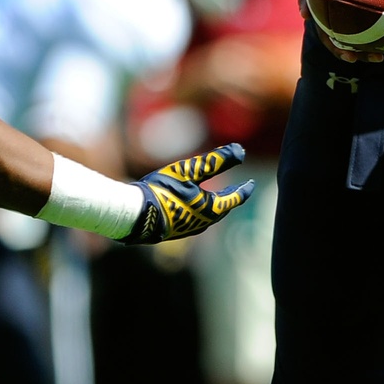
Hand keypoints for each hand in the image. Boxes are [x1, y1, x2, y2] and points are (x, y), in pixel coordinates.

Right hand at [122, 143, 254, 243]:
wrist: (132, 215)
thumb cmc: (162, 191)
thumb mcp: (189, 171)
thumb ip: (216, 161)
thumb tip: (241, 150)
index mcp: (210, 209)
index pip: (234, 198)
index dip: (244, 189)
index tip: (251, 184)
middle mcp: (202, 223)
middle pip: (222, 209)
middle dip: (230, 198)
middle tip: (236, 191)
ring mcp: (188, 229)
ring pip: (208, 217)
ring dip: (215, 206)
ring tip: (215, 198)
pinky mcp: (174, 232)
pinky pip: (194, 220)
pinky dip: (200, 211)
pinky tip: (191, 207)